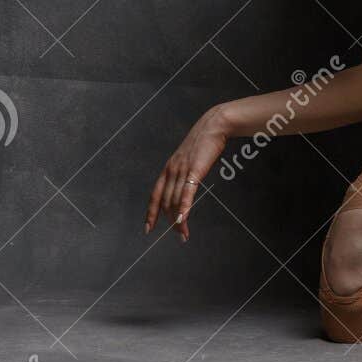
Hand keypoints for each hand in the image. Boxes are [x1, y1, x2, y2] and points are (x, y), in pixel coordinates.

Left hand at [144, 106, 227, 243]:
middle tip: (179, 235)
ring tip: (183, 233)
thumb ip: (184, 173)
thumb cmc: (203, 142)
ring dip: (178, 221)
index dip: (151, 213)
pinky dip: (183, 209)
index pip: (155, 195)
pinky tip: (182, 220)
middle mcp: (171, 170)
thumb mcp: (188, 159)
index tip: (148, 228)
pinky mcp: (194, 171)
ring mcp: (182, 170)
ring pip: (175, 202)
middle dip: (169, 222)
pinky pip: (187, 194)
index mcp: (168, 168)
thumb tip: (184, 188)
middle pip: (166, 202)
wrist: (213, 126)